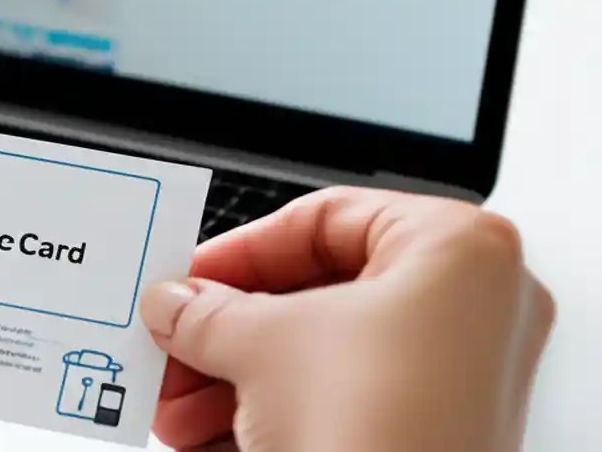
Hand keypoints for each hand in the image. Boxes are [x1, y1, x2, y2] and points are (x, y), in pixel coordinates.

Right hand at [141, 187, 553, 451]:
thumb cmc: (375, 430)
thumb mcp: (258, 344)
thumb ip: (206, 310)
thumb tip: (176, 303)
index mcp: (455, 251)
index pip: (323, 219)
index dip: (240, 250)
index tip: (188, 278)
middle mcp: (474, 311)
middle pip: (315, 296)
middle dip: (225, 330)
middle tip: (173, 342)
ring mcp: (458, 381)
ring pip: (319, 357)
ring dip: (231, 380)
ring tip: (173, 406)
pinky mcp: (433, 435)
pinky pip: (337, 405)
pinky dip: (269, 415)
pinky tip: (206, 438)